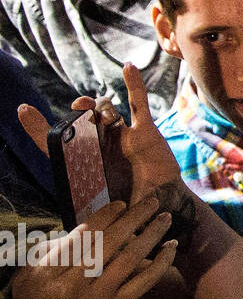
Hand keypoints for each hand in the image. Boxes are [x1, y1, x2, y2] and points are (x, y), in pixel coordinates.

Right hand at [12, 198, 175, 298]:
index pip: (79, 237)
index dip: (104, 217)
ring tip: (166, 217)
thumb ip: (45, 253)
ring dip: (150, 235)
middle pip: (107, 242)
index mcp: (46, 272)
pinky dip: (160, 264)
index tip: (121, 203)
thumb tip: (75, 228)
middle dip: (133, 217)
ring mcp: (97, 296)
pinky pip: (143, 282)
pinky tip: (171, 248)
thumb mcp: (27, 283)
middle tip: (153, 200)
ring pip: (129, 258)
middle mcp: (72, 282)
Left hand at [18, 63, 183, 205]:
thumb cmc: (130, 211)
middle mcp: (100, 145)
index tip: (23, 109)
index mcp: (83, 163)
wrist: (162, 207)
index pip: (53, 142)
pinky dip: (134, 85)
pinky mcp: (145, 131)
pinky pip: (138, 105)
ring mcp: (122, 135)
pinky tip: (128, 67)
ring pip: (105, 109)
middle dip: (77, 112)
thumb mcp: (99, 211)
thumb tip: (74, 231)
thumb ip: (85, 212)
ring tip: (98, 112)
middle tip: (77, 111)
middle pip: (81, 119)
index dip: (37, 127)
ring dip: (98, 106)